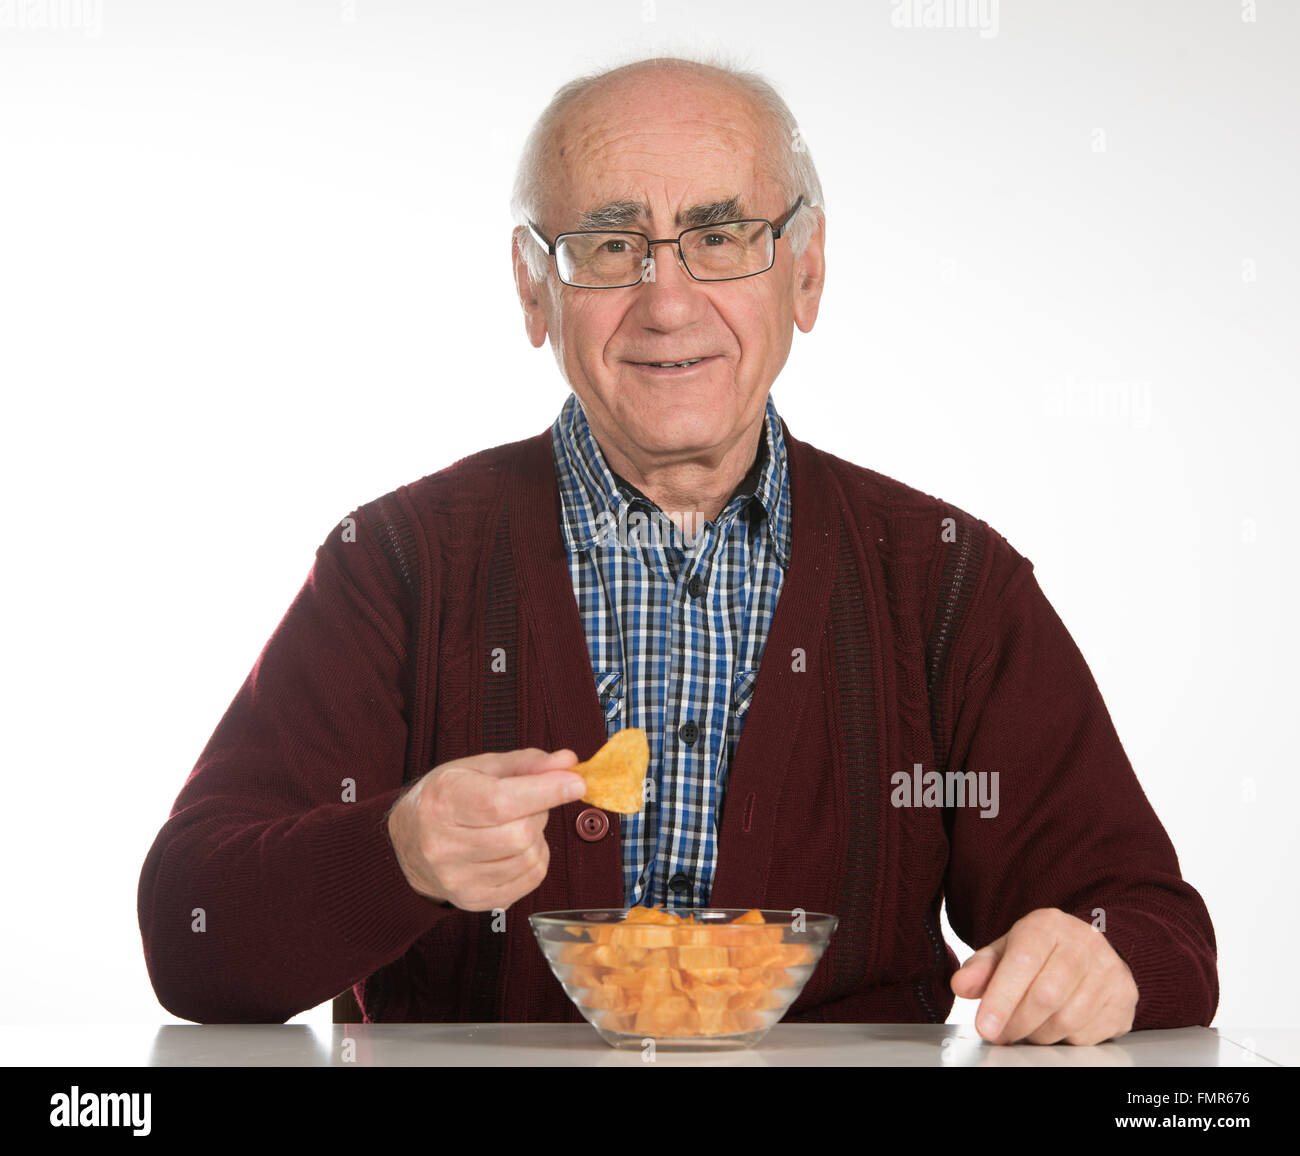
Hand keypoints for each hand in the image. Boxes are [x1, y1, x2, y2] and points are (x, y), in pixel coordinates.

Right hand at [386, 747, 585, 911]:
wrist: (409, 843)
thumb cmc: (446, 799)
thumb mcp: (478, 768)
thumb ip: (526, 764)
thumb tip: (567, 762)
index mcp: (443, 802)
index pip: (500, 802)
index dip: (545, 792)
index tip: (576, 782)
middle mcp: (443, 845)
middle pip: (520, 834)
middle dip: (539, 813)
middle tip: (527, 803)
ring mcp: (457, 879)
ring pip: (530, 858)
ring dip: (538, 837)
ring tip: (516, 824)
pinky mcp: (473, 901)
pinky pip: (530, 880)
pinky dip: (535, 859)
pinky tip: (515, 848)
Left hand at [950, 907, 1138, 1044]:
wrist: (1090, 948)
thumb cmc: (1041, 952)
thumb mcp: (1006, 950)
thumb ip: (981, 968)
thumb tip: (961, 985)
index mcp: (1047, 925)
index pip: (1023, 963)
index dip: (1001, 999)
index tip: (985, 1027)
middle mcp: (1084, 944)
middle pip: (1047, 996)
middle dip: (1017, 1024)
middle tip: (1001, 1034)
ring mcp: (1110, 971)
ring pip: (1068, 1020)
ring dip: (1039, 1035)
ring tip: (1026, 1028)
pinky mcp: (1125, 999)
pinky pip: (1089, 1034)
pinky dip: (1064, 1040)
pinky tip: (1054, 1026)